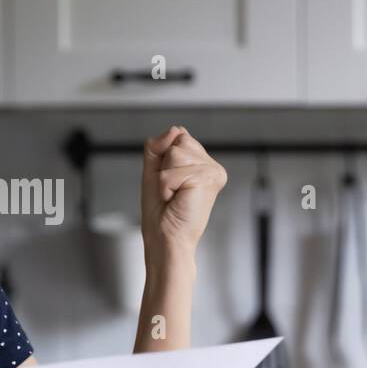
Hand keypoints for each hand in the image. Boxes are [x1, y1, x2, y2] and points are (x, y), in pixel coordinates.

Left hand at [139, 126, 227, 263]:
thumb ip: (158, 146)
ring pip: (175, 152)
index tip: (167, 181)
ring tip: (174, 195)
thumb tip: (175, 129)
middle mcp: (211, 165)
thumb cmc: (161, 212)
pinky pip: (173, 170)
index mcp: (201, 161)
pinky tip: (177, 199)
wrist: (166, 238)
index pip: (178, 134)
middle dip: (165, 165)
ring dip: (165, 177)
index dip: (163, 157)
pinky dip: (166, 186)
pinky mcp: (208, 178)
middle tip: (171, 190)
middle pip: (179, 139)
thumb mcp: (153, 171)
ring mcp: (213, 171)